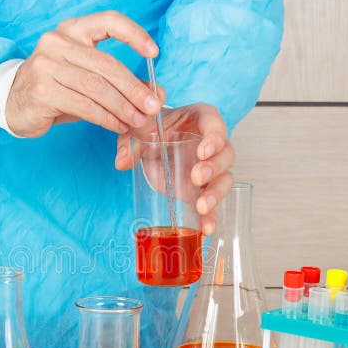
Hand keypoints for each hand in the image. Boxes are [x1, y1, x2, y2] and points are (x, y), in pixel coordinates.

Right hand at [6, 11, 163, 137]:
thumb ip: (119, 83)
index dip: (133, 34)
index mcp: (71, 30)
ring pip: (97, 88)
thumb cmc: (55, 89)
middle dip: (134, 88)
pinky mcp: (42, 91)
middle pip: (106, 65)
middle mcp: (57, 43)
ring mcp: (47, 66)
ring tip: (137, 120)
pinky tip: (117, 126)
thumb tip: (156, 95)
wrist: (11, 102)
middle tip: (152, 107)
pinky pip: (84, 106)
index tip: (154, 52)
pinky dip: (106, 118)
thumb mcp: (87, 79)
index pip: (108, 21)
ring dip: (122, 107)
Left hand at [115, 103, 234, 235]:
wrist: (152, 143)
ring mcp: (212, 168)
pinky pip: (214, 203)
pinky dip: (211, 216)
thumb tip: (122, 161)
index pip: (216, 125)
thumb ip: (130, 142)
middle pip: (225, 154)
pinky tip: (206, 228)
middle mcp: (213, 144)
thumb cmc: (152, 130)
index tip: (202, 151)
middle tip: (196, 176)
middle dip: (214, 167)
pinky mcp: (204, 189)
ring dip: (216, 194)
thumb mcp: (137, 131)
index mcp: (201, 119)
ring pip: (224, 179)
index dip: (214, 138)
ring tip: (202, 207)